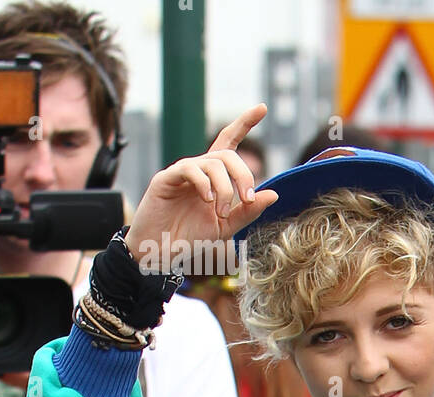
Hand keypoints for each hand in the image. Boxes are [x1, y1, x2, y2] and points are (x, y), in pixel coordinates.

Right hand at [125, 105, 277, 258]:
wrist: (160, 251)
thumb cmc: (191, 237)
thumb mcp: (226, 226)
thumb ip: (248, 211)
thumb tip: (273, 193)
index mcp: (214, 177)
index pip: (229, 142)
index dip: (244, 124)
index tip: (262, 107)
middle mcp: (199, 170)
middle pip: (226, 155)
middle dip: (243, 175)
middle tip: (247, 199)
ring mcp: (181, 173)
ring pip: (212, 163)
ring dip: (224, 187)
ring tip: (220, 211)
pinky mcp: (165, 178)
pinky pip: (189, 169)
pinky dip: (204, 183)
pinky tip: (207, 199)